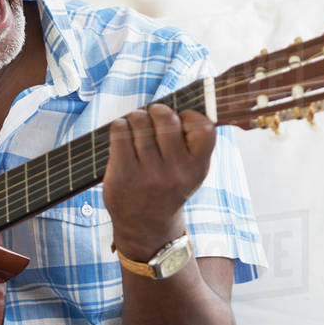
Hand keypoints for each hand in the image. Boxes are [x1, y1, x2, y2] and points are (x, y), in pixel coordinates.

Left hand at [102, 105, 215, 259]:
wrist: (146, 225)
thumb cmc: (168, 186)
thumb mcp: (190, 171)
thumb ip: (192, 142)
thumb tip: (188, 99)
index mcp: (197, 168)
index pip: (203, 127)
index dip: (190, 116)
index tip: (180, 121)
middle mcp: (175, 172)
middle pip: (167, 117)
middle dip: (157, 110)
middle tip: (153, 117)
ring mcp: (148, 174)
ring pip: (140, 120)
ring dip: (136, 118)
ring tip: (136, 127)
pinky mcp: (123, 173)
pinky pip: (120, 131)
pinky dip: (120, 126)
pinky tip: (123, 134)